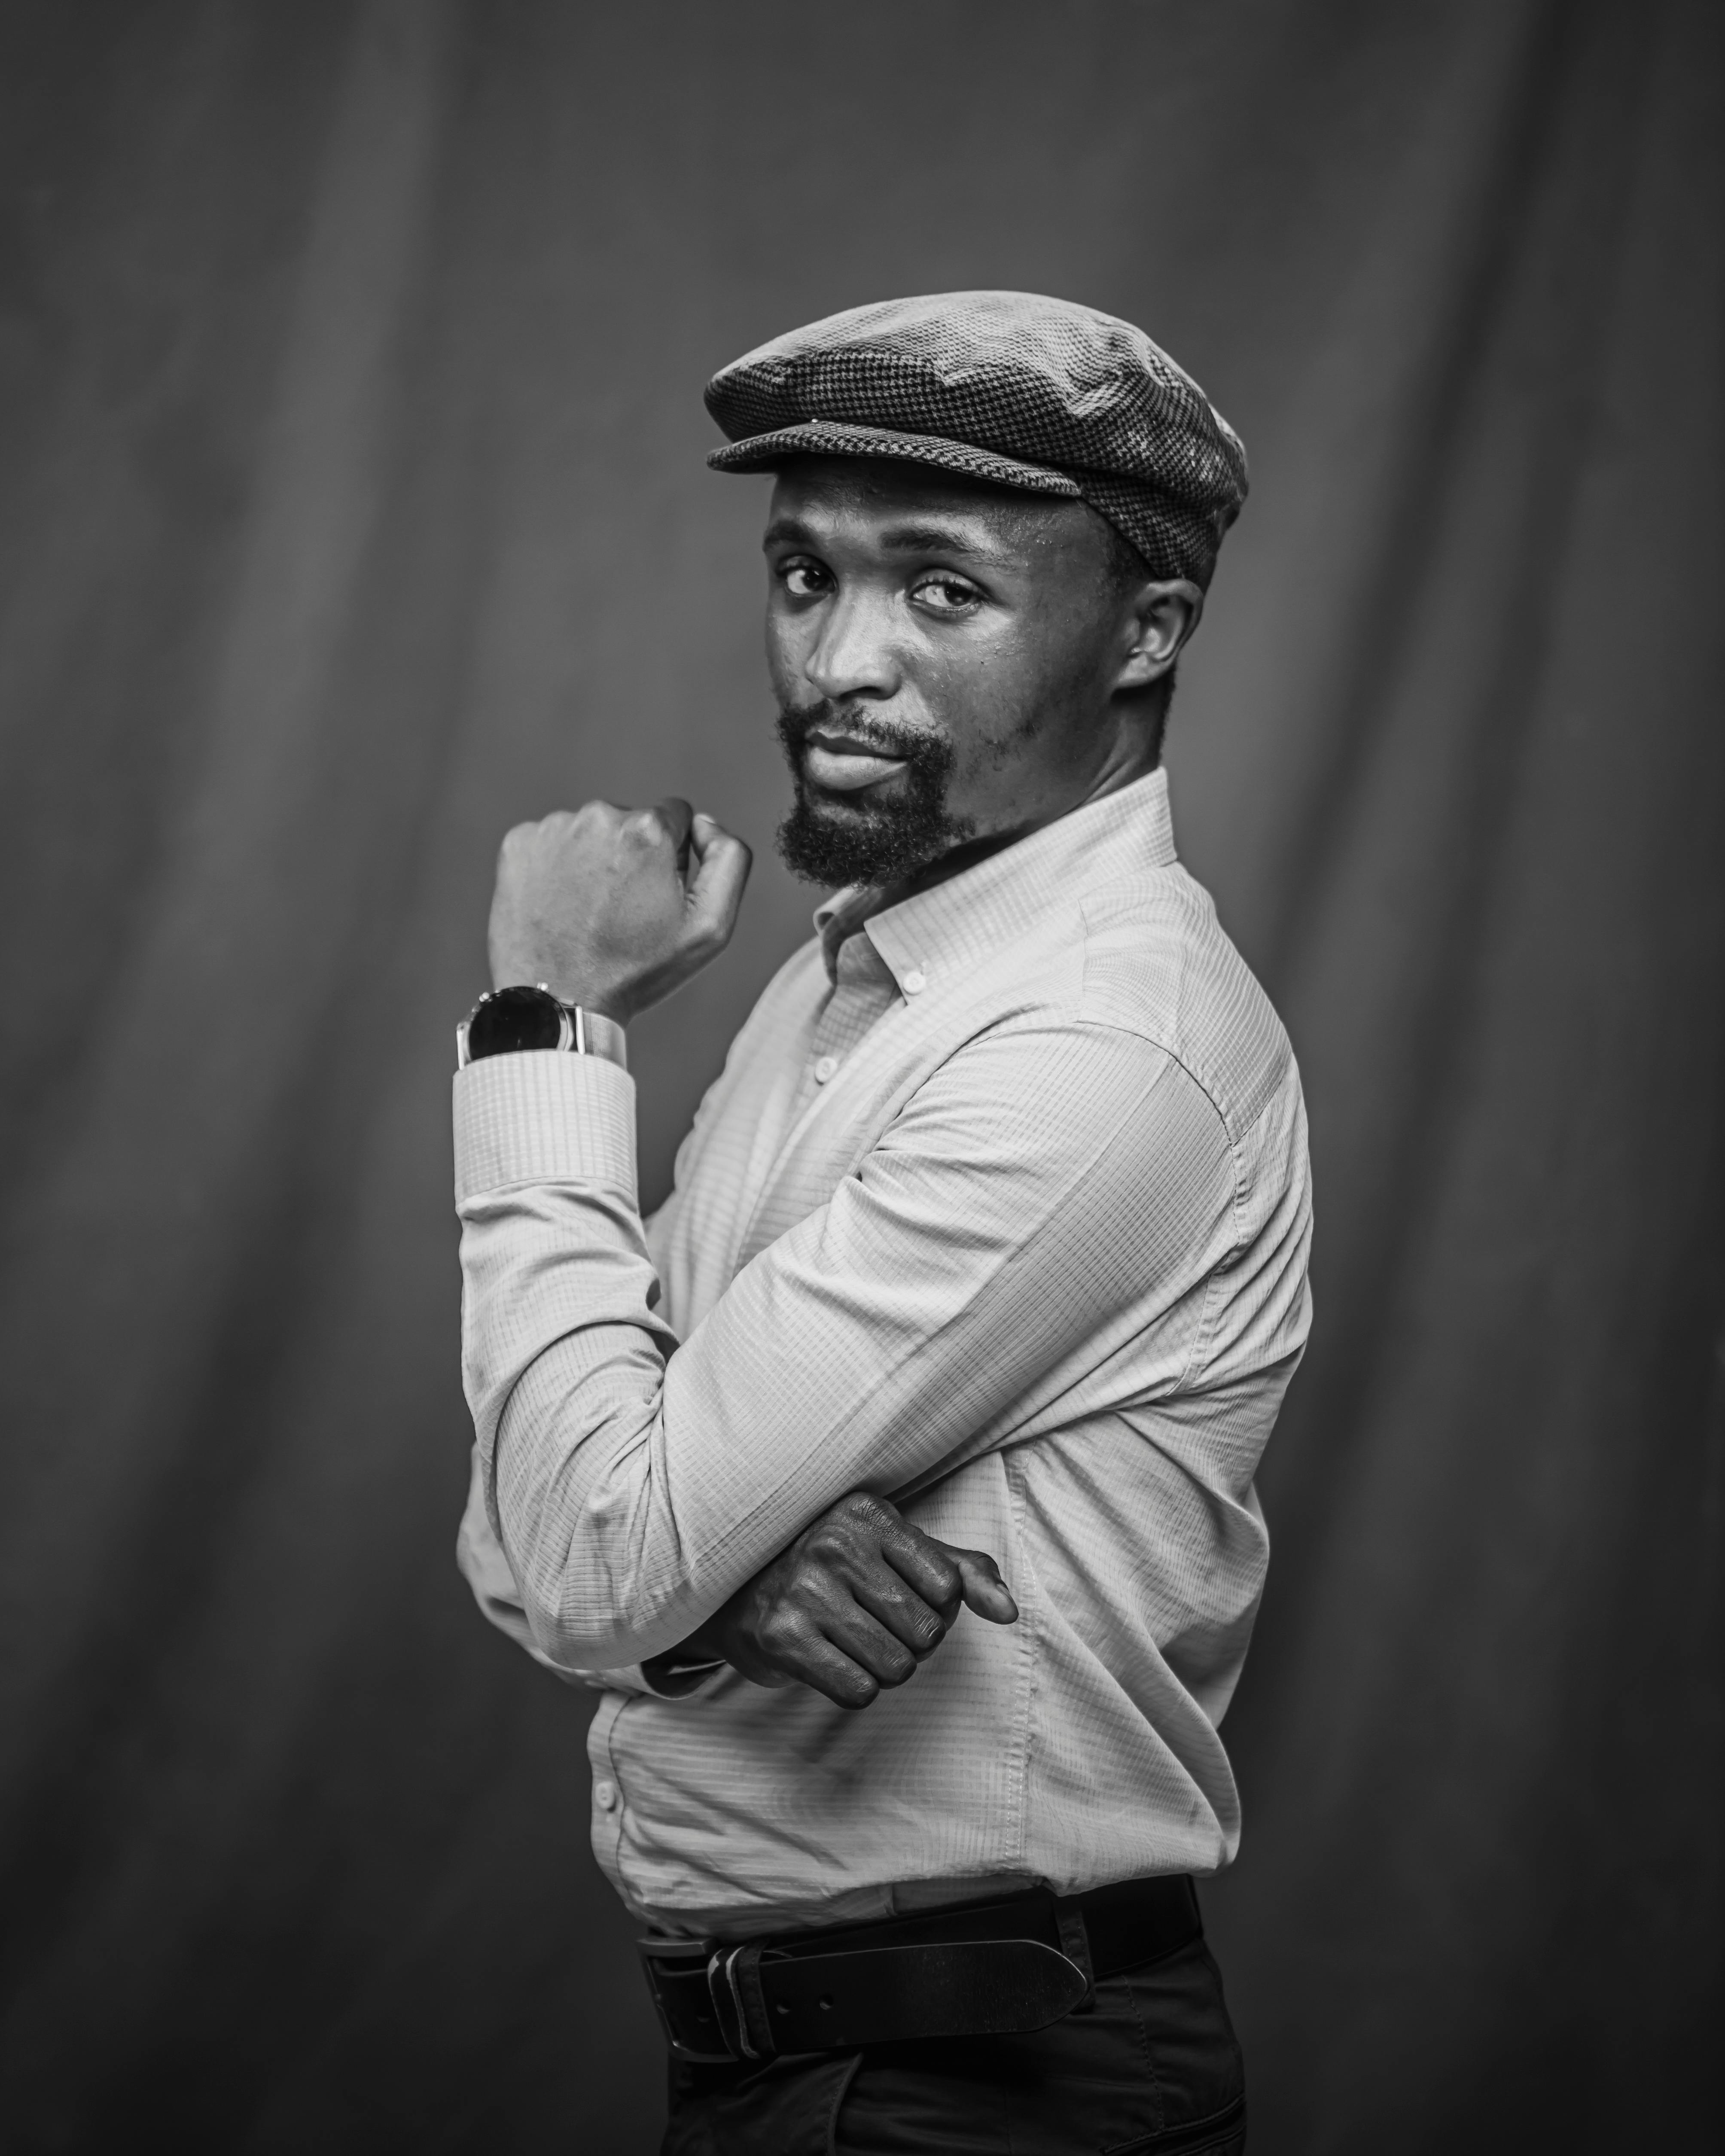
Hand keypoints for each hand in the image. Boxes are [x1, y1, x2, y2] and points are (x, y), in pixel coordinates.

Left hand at [487, 798, 751, 1023]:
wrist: (560, 1000)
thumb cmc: (636, 970)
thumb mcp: (710, 927)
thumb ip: (730, 859)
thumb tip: (703, 822)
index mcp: (648, 830)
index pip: (675, 817)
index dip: (671, 859)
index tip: (653, 895)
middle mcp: (598, 816)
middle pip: (630, 822)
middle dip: (632, 856)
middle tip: (620, 910)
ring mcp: (553, 828)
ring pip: (589, 831)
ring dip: (594, 861)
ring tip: (587, 910)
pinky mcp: (519, 843)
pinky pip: (551, 842)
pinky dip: (557, 867)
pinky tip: (559, 904)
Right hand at [667, 1491, 1018, 1709]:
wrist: (739, 1588)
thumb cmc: (839, 1568)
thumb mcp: (901, 1552)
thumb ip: (964, 1572)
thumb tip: (1009, 1611)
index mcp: (867, 1513)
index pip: (948, 1588)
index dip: (937, 1607)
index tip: (903, 1594)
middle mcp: (832, 1544)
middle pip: (926, 1634)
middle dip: (913, 1642)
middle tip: (876, 1622)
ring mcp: (802, 1590)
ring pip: (896, 1668)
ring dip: (885, 1668)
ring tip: (855, 1641)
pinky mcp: (780, 1637)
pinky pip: (858, 1692)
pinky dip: (856, 1687)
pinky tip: (833, 1660)